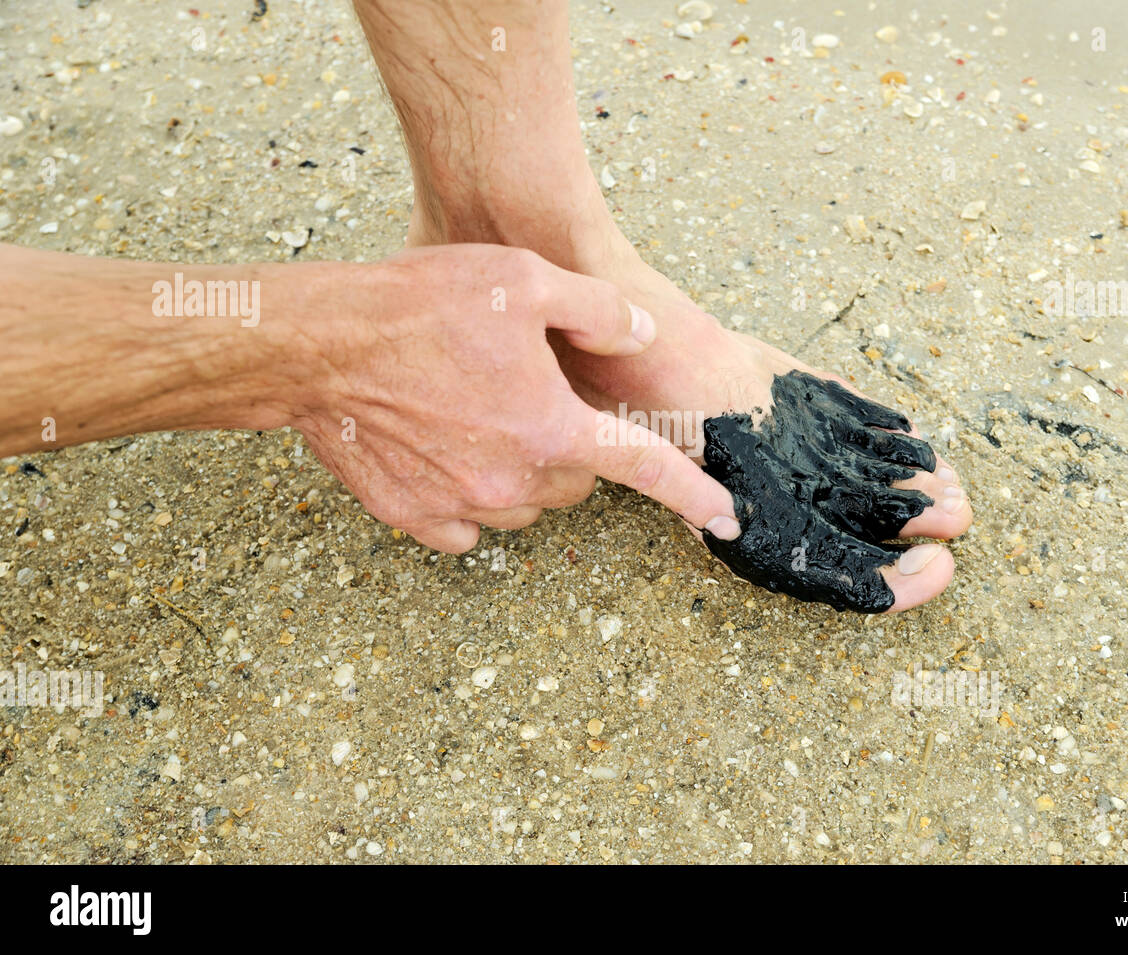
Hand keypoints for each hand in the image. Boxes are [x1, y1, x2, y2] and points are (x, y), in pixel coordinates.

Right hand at [285, 245, 740, 552]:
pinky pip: (468, 527)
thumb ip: (600, 311)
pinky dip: (473, 499)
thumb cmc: (420, 304)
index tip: (726, 521)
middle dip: (575, 448)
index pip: (645, 468)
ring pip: (526, 505)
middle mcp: (514, 480)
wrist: (319, 345)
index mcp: (553, 427)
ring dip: (525, 472)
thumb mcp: (525, 280)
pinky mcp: (414, 517)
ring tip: (484, 415)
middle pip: (578, 482)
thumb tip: (642, 335)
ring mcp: (462, 506)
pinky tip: (450, 454)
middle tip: (536, 397)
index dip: (694, 495)